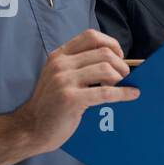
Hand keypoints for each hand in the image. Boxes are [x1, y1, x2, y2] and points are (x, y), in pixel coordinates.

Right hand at [13, 29, 137, 155]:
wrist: (31, 128)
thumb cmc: (52, 104)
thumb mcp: (59, 77)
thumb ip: (79, 66)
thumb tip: (115, 62)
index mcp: (59, 56)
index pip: (91, 36)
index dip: (111, 44)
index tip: (119, 57)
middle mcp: (61, 64)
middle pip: (104, 53)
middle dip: (121, 64)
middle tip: (125, 77)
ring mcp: (64, 81)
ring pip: (106, 69)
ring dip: (122, 78)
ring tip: (124, 86)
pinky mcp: (70, 99)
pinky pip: (105, 92)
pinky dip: (123, 93)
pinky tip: (132, 95)